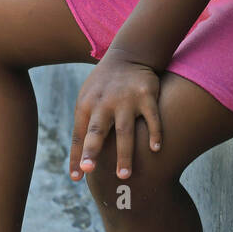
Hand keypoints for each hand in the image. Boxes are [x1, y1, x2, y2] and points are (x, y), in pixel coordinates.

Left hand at [69, 47, 162, 182]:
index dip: (77, 156)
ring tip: (124, 175)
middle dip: (92, 151)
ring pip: (124, 130)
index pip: (79, 135)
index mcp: (86, 105)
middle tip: (90, 170)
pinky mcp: (146, 96)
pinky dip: (154, 133)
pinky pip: (152, 118)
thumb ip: (85, 126)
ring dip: (124, 154)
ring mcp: (126, 100)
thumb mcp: (88, 99)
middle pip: (97, 131)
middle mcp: (104, 103)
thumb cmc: (104, 86)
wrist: (128, 55)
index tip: (77, 177)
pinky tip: (155, 149)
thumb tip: (80, 160)